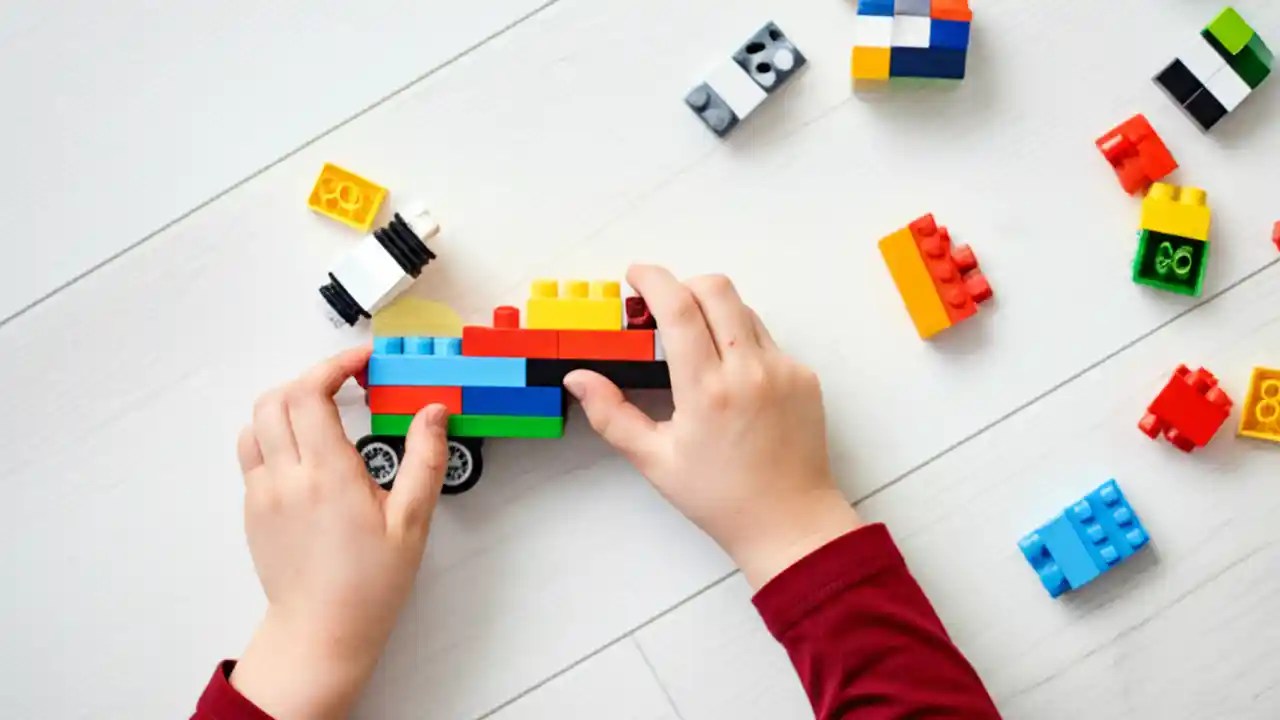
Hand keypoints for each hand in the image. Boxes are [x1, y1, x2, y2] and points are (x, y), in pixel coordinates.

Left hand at [230, 346, 448, 719]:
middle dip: (311, 378)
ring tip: (322, 412)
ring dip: (286, 403)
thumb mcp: (412, 521)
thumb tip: (434, 412)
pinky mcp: (253, 509)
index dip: (334, 364)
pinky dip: (274, 434)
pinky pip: (252, 453)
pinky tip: (306, 451)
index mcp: (328, 475)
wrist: (322, 632)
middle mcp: (287, 477)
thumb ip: (424, 459)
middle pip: (276, 397)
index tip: (362, 362)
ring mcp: (263, 493)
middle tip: (347, 383)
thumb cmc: (369, 584)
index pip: (310, 393)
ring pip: (256, 422)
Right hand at [565, 266, 862, 589]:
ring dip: (713, 311)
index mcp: (706, 391)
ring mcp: (783, 370)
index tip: (636, 274)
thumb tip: (578, 378)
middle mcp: (749, 371)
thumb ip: (612, 415)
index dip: (653, 280)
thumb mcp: (655, 461)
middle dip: (683, 284)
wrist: (789, 521)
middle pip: (716, 289)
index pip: (678, 309)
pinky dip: (742, 341)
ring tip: (696, 346)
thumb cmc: (720, 497)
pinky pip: (767, 339)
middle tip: (663, 307)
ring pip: (743, 309)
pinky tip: (730, 379)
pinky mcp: (804, 376)